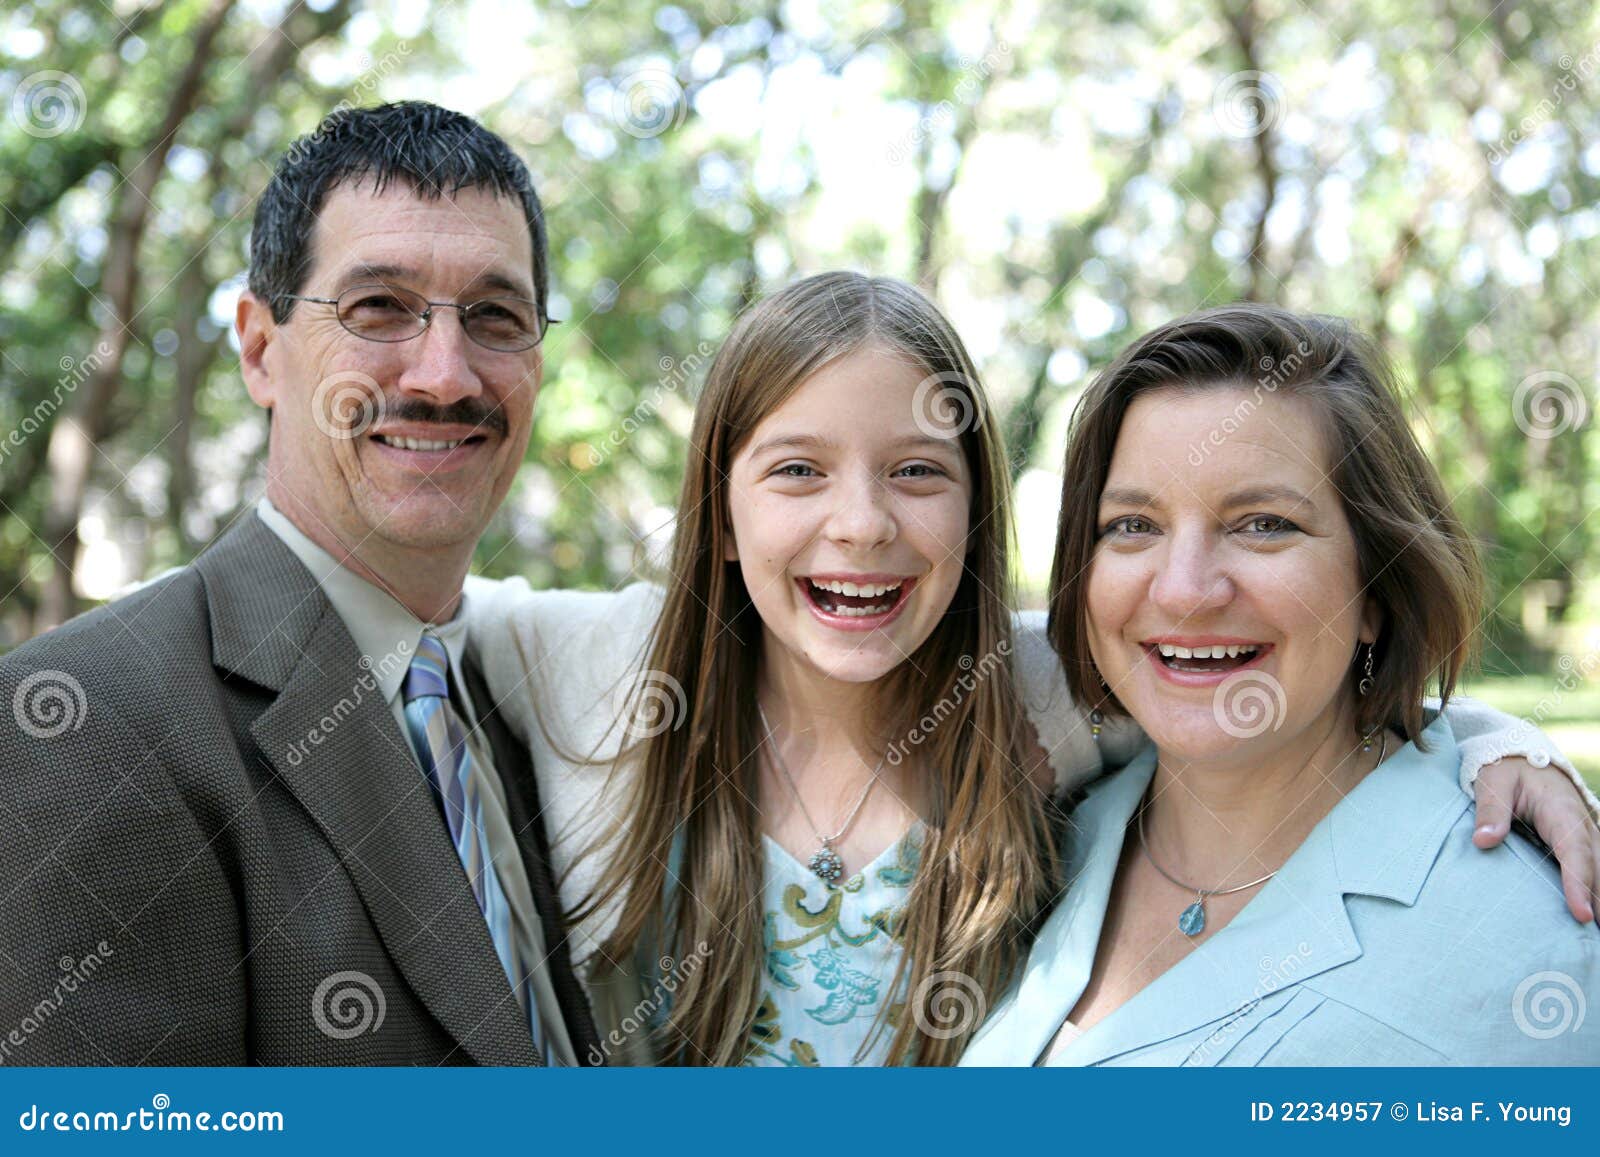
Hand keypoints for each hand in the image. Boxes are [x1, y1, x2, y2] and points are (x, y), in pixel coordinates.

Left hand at [1472, 758, 1598, 923]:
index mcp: (1561, 812)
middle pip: (1597, 868)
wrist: (1521, 757)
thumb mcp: (1493, 784)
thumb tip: (1483, 841)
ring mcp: (1586, 835)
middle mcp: (1582, 826)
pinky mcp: (1582, 842)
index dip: (1579, 884)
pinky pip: (1595, 867)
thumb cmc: (1505, 771)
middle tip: (1596, 932)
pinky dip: (1597, 888)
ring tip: (1599, 931)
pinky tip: (1596, 911)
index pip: (1575, 853)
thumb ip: (1490, 812)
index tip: (1582, 915)